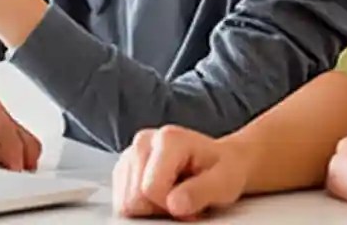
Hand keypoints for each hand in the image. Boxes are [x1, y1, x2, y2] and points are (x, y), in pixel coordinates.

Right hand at [112, 126, 251, 219]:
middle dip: (158, 207)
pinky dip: (142, 204)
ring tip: (173, 195)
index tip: (190, 202)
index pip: (150, 189)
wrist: (221, 161)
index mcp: (168, 139)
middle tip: (182, 200)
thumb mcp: (224, 182)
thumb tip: (175, 205)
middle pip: (133, 197)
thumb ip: (200, 192)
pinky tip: (161, 194)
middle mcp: (144, 141)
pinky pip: (122, 199)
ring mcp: (130, 153)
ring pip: (125, 200)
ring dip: (150, 207)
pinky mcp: (124, 167)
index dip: (170, 206)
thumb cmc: (223, 170)